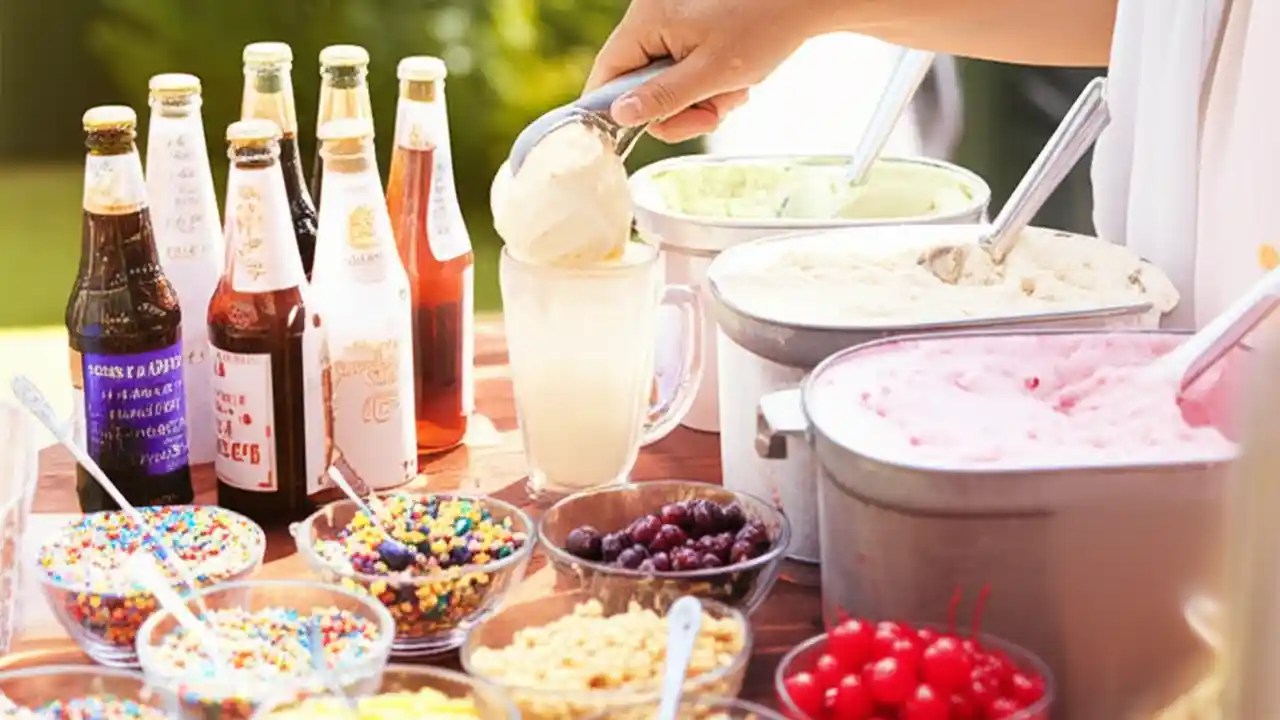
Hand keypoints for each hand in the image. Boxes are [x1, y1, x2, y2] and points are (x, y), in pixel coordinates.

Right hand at [586, 0, 832, 142]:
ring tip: (729, 94)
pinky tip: (733, 82)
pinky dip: (706, 85)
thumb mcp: (711, 74)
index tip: (640, 132)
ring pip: (665, 82)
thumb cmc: (763, 28)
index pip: (607, 72)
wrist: (803, 1)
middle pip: (638, 83)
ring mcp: (671, 21)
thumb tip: (618, 115)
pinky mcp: (689, 28)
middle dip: (675, 108)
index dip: (616, 109)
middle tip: (709, 115)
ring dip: (697, 100)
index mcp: (647, 20)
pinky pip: (683, 69)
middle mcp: (651, 16)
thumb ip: (663, 97)